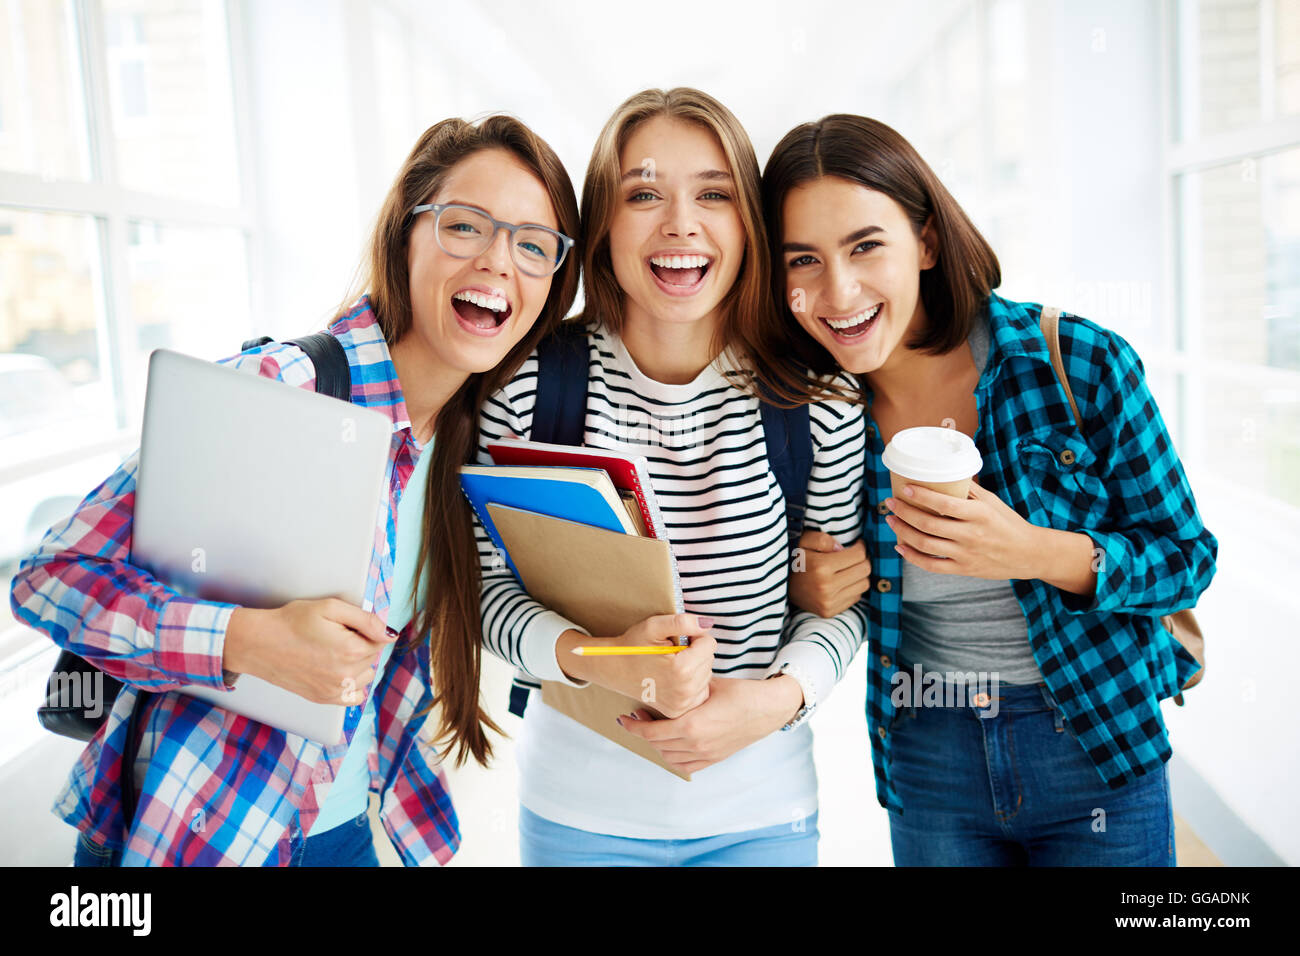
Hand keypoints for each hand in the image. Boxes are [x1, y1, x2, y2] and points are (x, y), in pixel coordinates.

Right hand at [225, 598, 395, 704]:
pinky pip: (353, 696)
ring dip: (358, 664)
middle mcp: (346, 674)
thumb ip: (366, 620)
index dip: (365, 629)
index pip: (380, 640)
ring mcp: (335, 690)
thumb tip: (390, 634)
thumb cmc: (292, 622)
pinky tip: (337, 671)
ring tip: (332, 651)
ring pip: (365, 676)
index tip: (346, 625)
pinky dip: (351, 685)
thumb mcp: (331, 608)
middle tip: (334, 635)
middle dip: (361, 644)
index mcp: (352, 650)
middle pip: (373, 657)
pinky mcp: (324, 698)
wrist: (260, 643)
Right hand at [556, 614, 716, 718]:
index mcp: (681, 669)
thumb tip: (708, 624)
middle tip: (672, 652)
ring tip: (672, 665)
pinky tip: (675, 678)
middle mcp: (685, 691)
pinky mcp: (678, 711)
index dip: (694, 637)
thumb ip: (683, 622)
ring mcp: (682, 704)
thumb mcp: (654, 626)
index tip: (677, 640)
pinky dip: (692, 683)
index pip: (709, 644)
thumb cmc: (633, 646)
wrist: (614, 669)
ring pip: (707, 676)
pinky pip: (700, 691)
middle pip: (709, 660)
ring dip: (695, 667)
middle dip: (695, 652)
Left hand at [614, 674, 802, 773]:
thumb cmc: (740, 693)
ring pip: (668, 756)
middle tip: (635, 718)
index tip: (626, 717)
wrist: (768, 709)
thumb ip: (685, 687)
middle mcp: (696, 744)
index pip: (652, 732)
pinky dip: (673, 757)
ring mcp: (705, 754)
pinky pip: (685, 766)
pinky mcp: (714, 758)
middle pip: (657, 744)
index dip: (634, 726)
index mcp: (691, 725)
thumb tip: (664, 678)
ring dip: (657, 744)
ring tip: (653, 729)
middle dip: (642, 732)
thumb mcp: (708, 685)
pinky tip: (671, 744)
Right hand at [788, 530, 870, 616]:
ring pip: (863, 585)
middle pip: (864, 570)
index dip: (861, 547)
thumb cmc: (794, 558)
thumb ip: (824, 539)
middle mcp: (826, 587)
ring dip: (860, 575)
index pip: (858, 555)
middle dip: (863, 560)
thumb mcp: (804, 540)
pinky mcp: (828, 611)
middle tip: (855, 555)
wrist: (779, 585)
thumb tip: (842, 548)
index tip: (857, 544)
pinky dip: (852, 588)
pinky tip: (841, 581)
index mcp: (821, 566)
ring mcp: (828, 602)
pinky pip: (855, 598)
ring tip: (849, 568)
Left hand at [885, 481, 1042, 579]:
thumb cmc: (1008, 523)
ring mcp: (966, 555)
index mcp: (979, 514)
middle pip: (928, 524)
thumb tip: (944, 474)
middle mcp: (971, 535)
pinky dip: (911, 556)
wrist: (1028, 554)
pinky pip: (931, 566)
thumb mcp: (993, 502)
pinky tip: (900, 546)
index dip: (921, 496)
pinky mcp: (963, 570)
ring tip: (891, 520)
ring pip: (925, 545)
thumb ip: (969, 490)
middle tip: (889, 502)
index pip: (944, 504)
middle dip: (903, 512)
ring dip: (902, 532)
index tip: (904, 488)